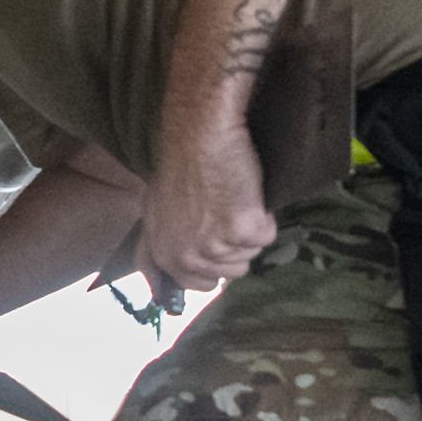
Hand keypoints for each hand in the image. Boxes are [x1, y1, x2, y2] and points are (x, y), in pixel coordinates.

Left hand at [136, 124, 277, 300]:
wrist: (201, 135)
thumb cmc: (180, 165)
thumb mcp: (155, 211)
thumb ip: (159, 248)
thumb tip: (157, 283)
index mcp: (164, 253)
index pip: (194, 284)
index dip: (211, 267)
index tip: (217, 244)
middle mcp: (187, 256)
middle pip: (229, 272)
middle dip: (233, 245)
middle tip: (224, 210)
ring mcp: (215, 246)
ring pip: (250, 255)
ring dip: (248, 231)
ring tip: (232, 197)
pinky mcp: (242, 231)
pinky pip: (266, 237)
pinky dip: (263, 217)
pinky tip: (246, 194)